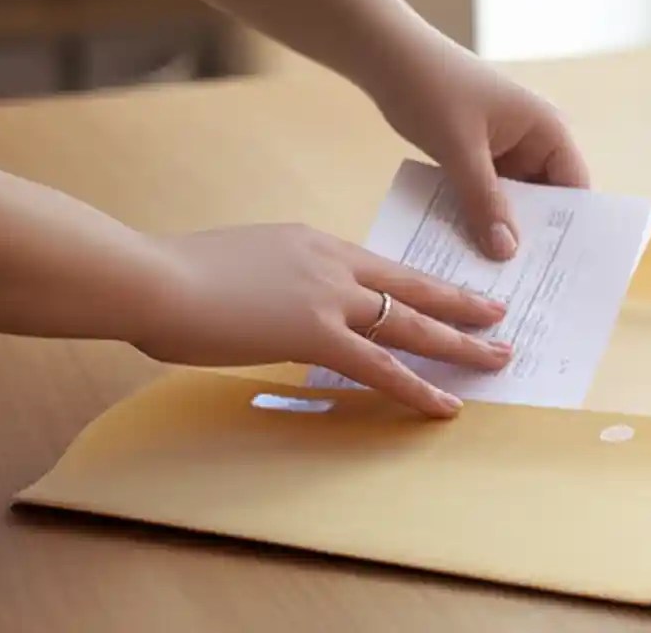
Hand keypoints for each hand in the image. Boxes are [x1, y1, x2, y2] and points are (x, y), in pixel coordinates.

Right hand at [135, 224, 510, 416]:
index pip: (380, 267)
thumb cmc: (176, 275)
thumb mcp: (239, 264)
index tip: (445, 292)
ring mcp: (328, 296)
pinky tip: (445, 406)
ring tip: (498, 359)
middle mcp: (332, 263)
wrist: (151, 277)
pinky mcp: (315, 333)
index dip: (418, 283)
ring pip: (411, 324)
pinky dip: (417, 389)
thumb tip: (280, 304)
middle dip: (461, 304)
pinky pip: (381, 367)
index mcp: (313, 243)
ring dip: (459, 345)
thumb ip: (273, 280)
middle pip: (413, 287)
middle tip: (500, 315)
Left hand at [374, 38, 590, 259]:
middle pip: (545, 201)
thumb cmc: (430, 88)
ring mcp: (504, 148)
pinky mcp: (477, 155)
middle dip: (533, 238)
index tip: (562, 274)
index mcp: (546, 130)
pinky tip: (465, 249)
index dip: (572, 231)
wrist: (384, 53)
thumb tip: (507, 253)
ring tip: (495, 278)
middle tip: (525, 287)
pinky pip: (485, 194)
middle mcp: (533, 140)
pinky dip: (477, 216)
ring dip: (500, 231)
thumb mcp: (460, 151)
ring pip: (512, 202)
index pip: (575, 190)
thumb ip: (485, 202)